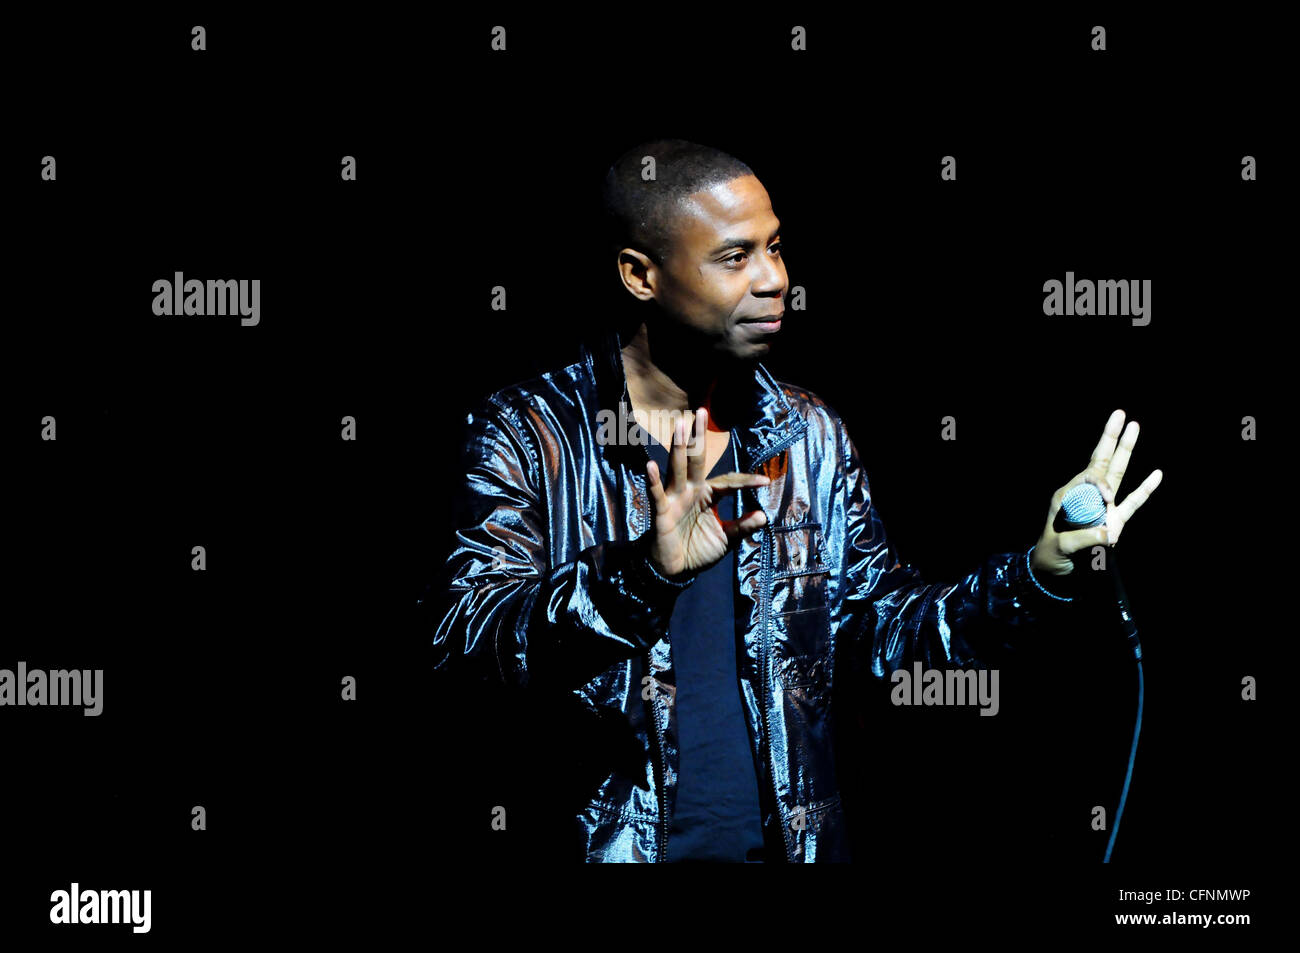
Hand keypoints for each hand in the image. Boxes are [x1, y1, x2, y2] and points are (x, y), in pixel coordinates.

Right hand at [644, 407, 770, 578]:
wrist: (675, 570)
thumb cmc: (698, 550)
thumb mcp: (725, 539)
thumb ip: (741, 527)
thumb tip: (763, 515)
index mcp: (708, 495)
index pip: (728, 481)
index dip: (745, 481)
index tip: (765, 481)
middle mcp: (691, 491)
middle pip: (696, 459)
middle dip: (699, 437)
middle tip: (702, 411)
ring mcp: (674, 498)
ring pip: (677, 468)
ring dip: (679, 447)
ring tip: (680, 425)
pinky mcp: (661, 512)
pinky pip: (656, 494)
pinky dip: (653, 480)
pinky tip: (650, 465)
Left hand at [1033, 409, 1163, 576]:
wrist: (1057, 573)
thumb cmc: (1052, 556)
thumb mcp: (1061, 547)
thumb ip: (1083, 537)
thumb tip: (1109, 532)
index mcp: (1068, 496)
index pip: (1088, 478)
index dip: (1101, 484)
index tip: (1109, 499)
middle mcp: (1086, 496)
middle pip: (1102, 461)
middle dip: (1110, 438)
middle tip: (1120, 413)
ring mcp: (1103, 506)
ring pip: (1118, 473)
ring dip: (1127, 451)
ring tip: (1135, 426)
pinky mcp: (1115, 520)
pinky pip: (1133, 502)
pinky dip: (1145, 489)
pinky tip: (1157, 474)